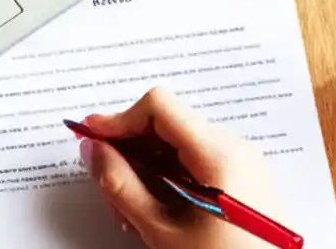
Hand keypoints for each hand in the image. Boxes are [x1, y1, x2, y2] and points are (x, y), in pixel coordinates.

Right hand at [79, 87, 285, 248]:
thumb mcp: (163, 230)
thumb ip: (123, 186)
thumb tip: (95, 150)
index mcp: (219, 154)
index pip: (159, 106)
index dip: (119, 119)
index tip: (92, 137)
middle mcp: (235, 147)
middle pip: (167, 124)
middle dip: (130, 149)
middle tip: (106, 184)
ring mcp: (243, 161)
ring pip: (178, 144)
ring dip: (147, 167)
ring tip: (130, 210)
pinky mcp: (244, 177)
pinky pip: (197, 161)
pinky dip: (170, 176)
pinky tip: (157, 210)